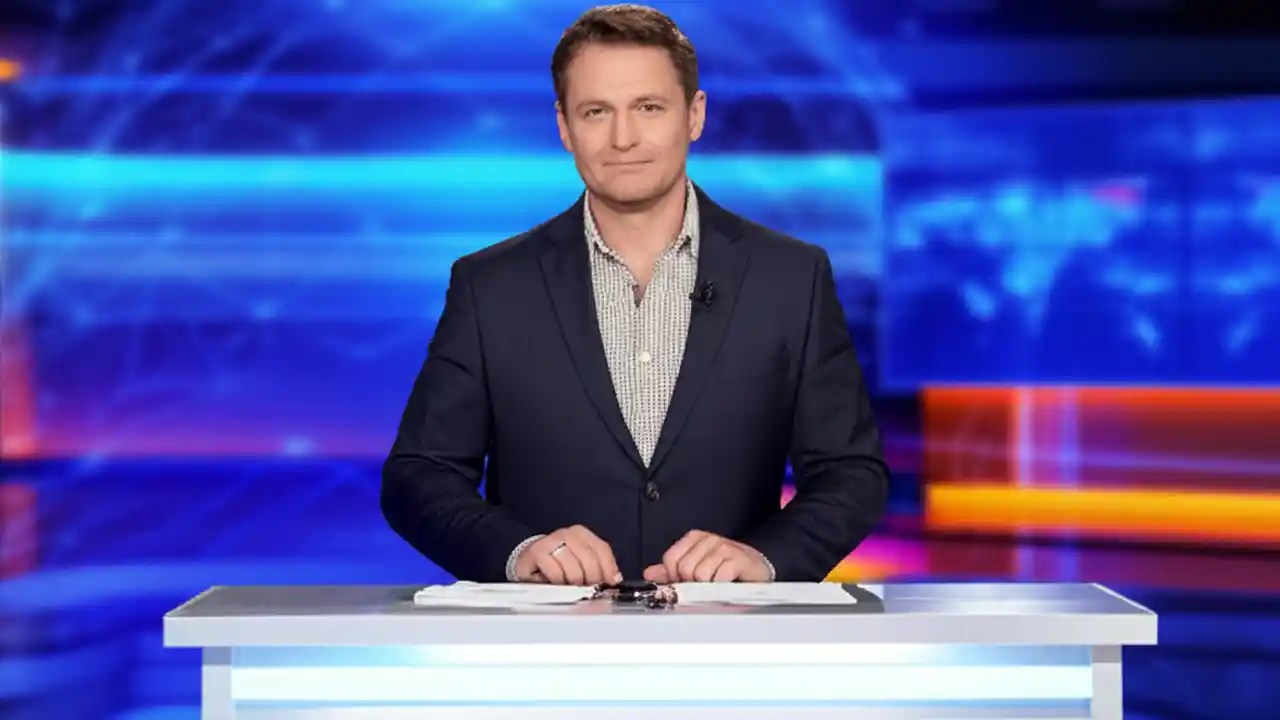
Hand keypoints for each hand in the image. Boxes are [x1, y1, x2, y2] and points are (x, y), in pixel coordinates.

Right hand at [514, 525, 621, 585]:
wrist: (528, 563)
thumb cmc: (556, 564)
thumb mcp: (580, 564)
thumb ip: (598, 568)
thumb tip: (614, 578)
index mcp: (581, 534)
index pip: (601, 549)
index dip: (608, 568)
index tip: (609, 582)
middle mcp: (567, 534)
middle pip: (589, 558)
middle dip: (591, 579)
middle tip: (588, 589)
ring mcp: (551, 540)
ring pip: (573, 567)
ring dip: (573, 582)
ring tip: (570, 586)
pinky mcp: (537, 552)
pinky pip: (556, 572)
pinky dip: (559, 582)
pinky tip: (556, 583)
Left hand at [643, 530, 771, 582]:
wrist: (758, 567)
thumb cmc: (727, 568)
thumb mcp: (697, 567)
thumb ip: (671, 571)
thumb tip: (650, 574)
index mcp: (694, 538)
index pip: (670, 559)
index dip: (675, 576)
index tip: (686, 582)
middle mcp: (708, 539)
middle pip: (684, 568)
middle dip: (692, 583)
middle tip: (706, 584)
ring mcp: (723, 547)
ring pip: (700, 575)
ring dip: (708, 586)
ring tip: (718, 583)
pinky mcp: (737, 559)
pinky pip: (718, 578)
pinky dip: (721, 587)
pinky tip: (727, 584)